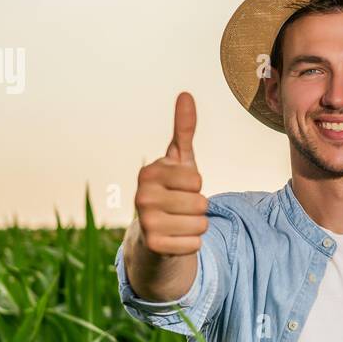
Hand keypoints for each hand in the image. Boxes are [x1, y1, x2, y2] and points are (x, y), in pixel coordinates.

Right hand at [134, 92, 207, 256]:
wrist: (153, 234)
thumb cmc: (171, 192)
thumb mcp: (179, 161)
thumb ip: (184, 130)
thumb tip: (186, 94)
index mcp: (148, 173)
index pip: (196, 180)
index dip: (195, 186)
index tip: (180, 188)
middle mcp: (141, 197)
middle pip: (200, 203)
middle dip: (198, 208)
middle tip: (180, 209)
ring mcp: (145, 223)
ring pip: (200, 224)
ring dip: (196, 226)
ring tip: (179, 223)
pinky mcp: (154, 246)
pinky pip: (195, 244)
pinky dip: (191, 244)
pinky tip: (176, 239)